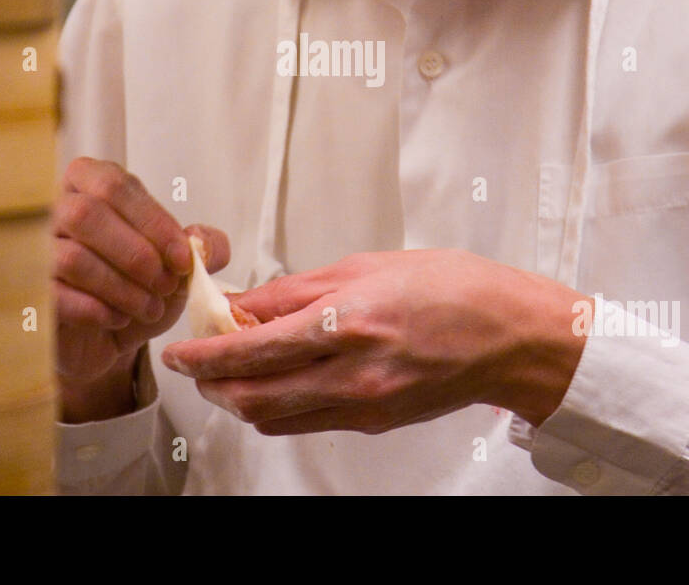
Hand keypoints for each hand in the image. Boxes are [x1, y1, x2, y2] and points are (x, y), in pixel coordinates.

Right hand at [52, 156, 229, 416]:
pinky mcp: (28, 293)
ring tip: (149, 307)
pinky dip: (98, 310)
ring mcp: (33, 251)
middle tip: (166, 285)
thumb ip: (202, 245)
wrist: (104, 337)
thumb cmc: (137, 285)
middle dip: (137, 255)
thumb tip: (205, 244)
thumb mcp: (177, 263)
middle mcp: (53, 208)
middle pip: (87, 214)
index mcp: (89, 182)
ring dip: (123, 288)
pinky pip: (56, 295)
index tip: (184, 260)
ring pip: (73, 258)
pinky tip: (118, 318)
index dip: (155, 223)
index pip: (116, 186)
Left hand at [159, 249, 586, 435]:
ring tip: (231, 370)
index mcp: (348, 322)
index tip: (179, 350)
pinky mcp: (373, 423)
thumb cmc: (452, 288)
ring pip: (275, 418)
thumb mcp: (365, 266)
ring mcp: (363, 405)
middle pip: (253, 399)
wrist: (509, 335)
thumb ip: (296, 290)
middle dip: (212, 386)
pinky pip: (307, 421)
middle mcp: (352, 373)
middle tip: (195, 365)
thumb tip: (244, 302)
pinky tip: (278, 379)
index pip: (252, 350)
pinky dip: (279, 405)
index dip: (205, 355)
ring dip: (241, 398)